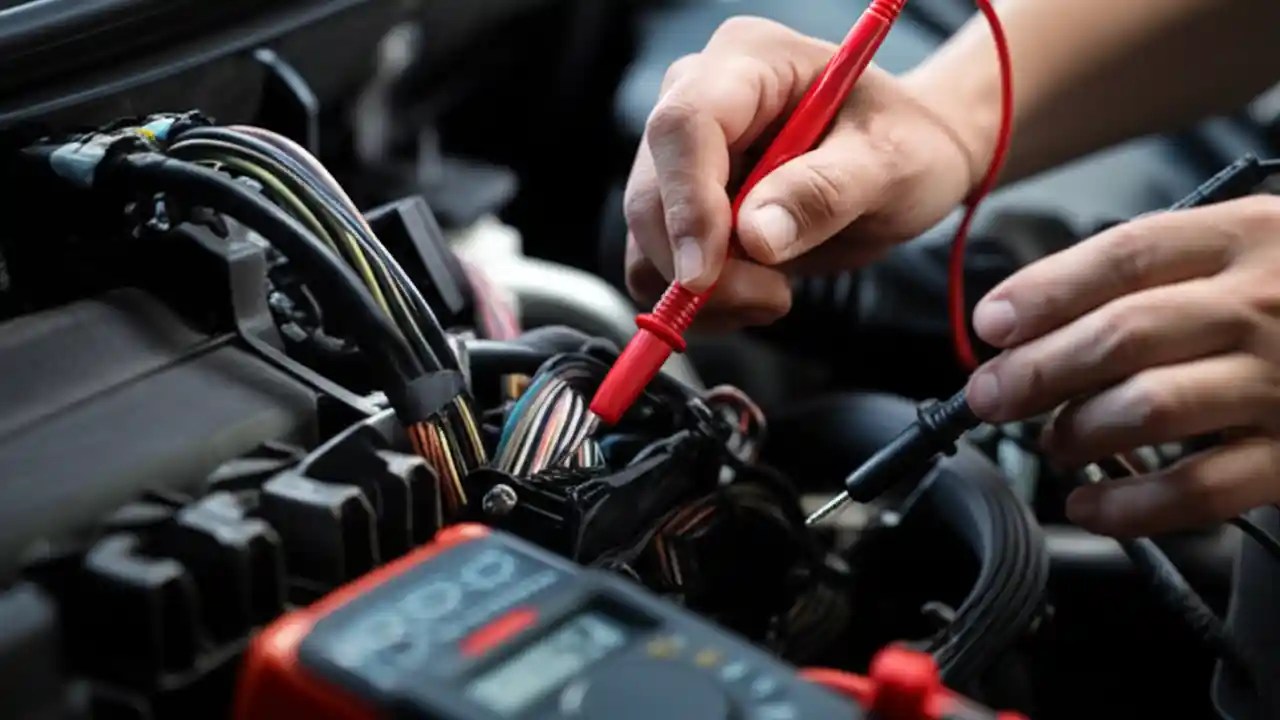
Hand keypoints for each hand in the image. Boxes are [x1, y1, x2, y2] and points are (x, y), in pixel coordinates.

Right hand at [624, 17, 992, 328]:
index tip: (706, 274)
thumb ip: (825, 192)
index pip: (685, 125)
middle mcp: (698, 100)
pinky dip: (702, 302)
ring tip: (776, 292)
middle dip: (699, 264)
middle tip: (772, 296)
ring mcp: (683, 159)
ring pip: (647, 240)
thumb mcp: (891, 162)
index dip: (687, 203)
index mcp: (748, 62)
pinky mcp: (681, 209)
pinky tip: (757, 293)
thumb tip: (755, 236)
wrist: (904, 164)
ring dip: (705, 291)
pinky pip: (659, 269)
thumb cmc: (906, 143)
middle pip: (652, 191)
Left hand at [964, 196, 1279, 536]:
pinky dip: (1129, 505)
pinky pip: (1199, 489)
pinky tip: (1091, 505)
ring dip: (1076, 431)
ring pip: (1149, 408)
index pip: (1126, 254)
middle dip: (1035, 371)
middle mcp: (1267, 304)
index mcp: (1249, 237)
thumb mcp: (1251, 248)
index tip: (991, 324)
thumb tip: (1030, 316)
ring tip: (1050, 443)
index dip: (1045, 292)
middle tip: (989, 397)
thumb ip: (1161, 272)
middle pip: (1122, 334)